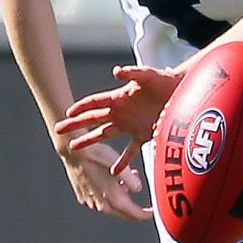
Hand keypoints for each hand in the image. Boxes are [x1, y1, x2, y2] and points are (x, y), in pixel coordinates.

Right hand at [54, 62, 179, 153]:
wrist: (183, 91)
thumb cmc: (165, 80)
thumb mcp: (148, 75)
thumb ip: (133, 73)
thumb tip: (116, 71)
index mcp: (120, 98)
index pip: (95, 102)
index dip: (81, 107)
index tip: (67, 113)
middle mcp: (122, 112)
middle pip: (93, 119)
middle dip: (76, 124)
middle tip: (58, 130)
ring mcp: (131, 124)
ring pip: (106, 134)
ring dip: (90, 140)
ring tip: (75, 147)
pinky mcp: (143, 134)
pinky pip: (130, 150)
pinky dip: (122, 160)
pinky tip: (114, 172)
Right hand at [60, 140, 148, 222]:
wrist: (73, 152)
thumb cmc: (98, 157)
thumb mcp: (121, 167)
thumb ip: (133, 181)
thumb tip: (138, 189)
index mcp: (113, 200)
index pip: (135, 214)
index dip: (146, 215)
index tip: (155, 213)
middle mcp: (101, 206)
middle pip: (124, 214)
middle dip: (136, 210)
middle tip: (146, 205)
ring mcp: (90, 202)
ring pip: (112, 206)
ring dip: (122, 198)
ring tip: (127, 181)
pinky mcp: (83, 197)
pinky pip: (101, 201)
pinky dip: (110, 195)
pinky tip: (112, 182)